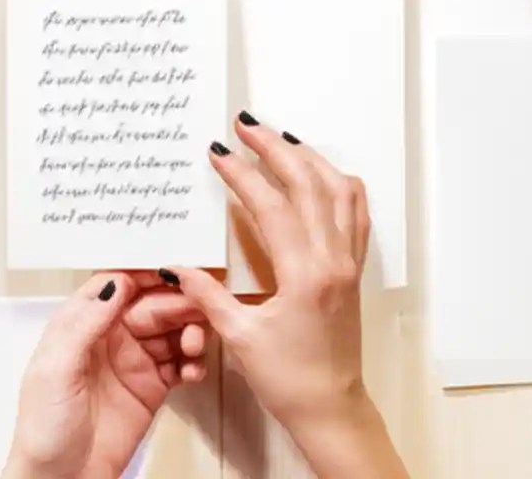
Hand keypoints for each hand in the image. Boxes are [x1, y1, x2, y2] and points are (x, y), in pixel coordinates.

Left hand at [2, 271, 207, 478]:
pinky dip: (192, 362)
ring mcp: (132, 363)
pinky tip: (193, 368)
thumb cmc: (44, 430)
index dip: (144, 275)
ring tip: (194, 345)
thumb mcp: (55, 369)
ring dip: (188, 332)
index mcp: (80, 326)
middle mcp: (108, 339)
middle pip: (150, 305)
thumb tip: (114, 284)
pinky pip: (179, 363)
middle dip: (176, 303)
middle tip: (198, 308)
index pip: (116, 285)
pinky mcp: (151, 388)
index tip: (171, 272)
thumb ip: (85, 323)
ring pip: (170, 332)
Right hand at [164, 112, 407, 478]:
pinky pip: (356, 213)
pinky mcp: (353, 269)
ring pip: (338, 191)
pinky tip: (320, 174)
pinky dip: (339, 184)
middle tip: (246, 125)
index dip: (243, 175)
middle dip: (275, 148)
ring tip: (280, 139)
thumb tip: (176, 267)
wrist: (331, 407)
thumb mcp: (238, 336)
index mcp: (304, 274)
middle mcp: (332, 260)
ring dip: (309, 158)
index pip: (272, 207)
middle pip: (308, 184)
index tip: (219, 152)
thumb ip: (208, 294)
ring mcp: (348, 262)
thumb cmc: (288, 378)